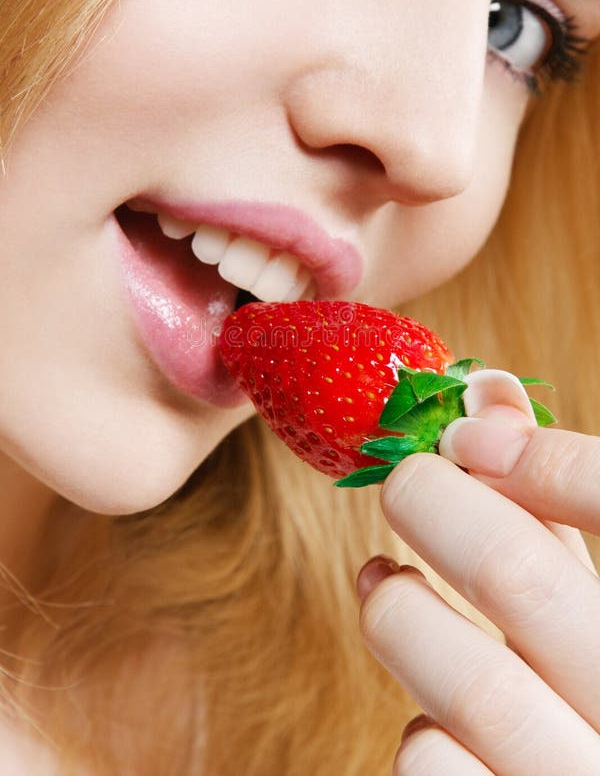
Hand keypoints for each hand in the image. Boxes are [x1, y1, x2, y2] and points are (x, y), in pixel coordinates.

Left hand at [356, 370, 599, 774]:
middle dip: (434, 506)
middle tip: (404, 483)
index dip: (542, 460)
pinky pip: (436, 765)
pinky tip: (425, 708)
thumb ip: (552, 509)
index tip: (469, 432)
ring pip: (470, 682)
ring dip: (400, 611)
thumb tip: (487, 395)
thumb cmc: (589, 687)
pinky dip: (418, 723)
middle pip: (517, 577)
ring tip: (384, 584)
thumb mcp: (592, 596)